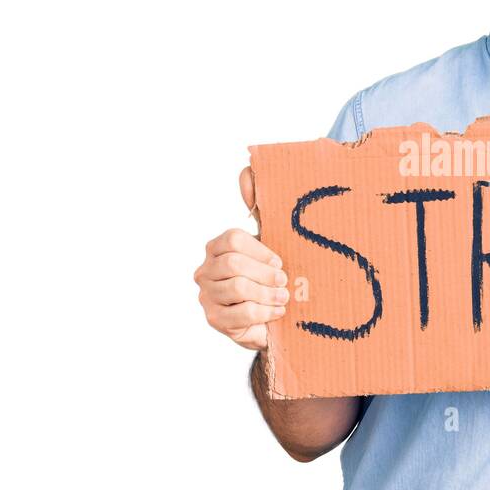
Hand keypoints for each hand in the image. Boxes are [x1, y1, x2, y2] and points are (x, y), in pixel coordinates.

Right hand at [194, 166, 288, 349]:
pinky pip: (243, 313)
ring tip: (284, 297)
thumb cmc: (269, 275)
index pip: (233, 239)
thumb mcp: (270, 241)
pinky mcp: (215, 320)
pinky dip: (266, 312)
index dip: (261, 250)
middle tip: (284, 280)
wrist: (271, 316)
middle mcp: (205, 269)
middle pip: (234, 264)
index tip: (280, 260)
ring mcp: (207, 296)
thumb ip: (259, 208)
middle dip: (265, 273)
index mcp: (217, 247)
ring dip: (268, 294)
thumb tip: (247, 170)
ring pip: (238, 289)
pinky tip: (277, 312)